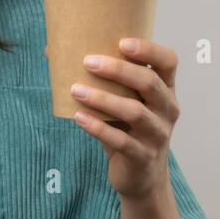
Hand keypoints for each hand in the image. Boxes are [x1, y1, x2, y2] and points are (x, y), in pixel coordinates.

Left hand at [68, 38, 180, 200]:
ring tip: (76, 90)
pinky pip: (121, 141)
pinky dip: (98, 128)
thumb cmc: (126, 129)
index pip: (168, 61)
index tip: (121, 42)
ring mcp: (157, 135)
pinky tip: (79, 117)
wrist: (140, 176)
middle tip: (88, 62)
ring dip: (103, 99)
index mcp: (165, 89)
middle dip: (118, 70)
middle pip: (149, 83)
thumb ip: (97, 78)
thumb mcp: (119, 102)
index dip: (149, 49)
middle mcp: (167, 109)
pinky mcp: (143, 157)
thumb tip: (51, 50)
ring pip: (134, 112)